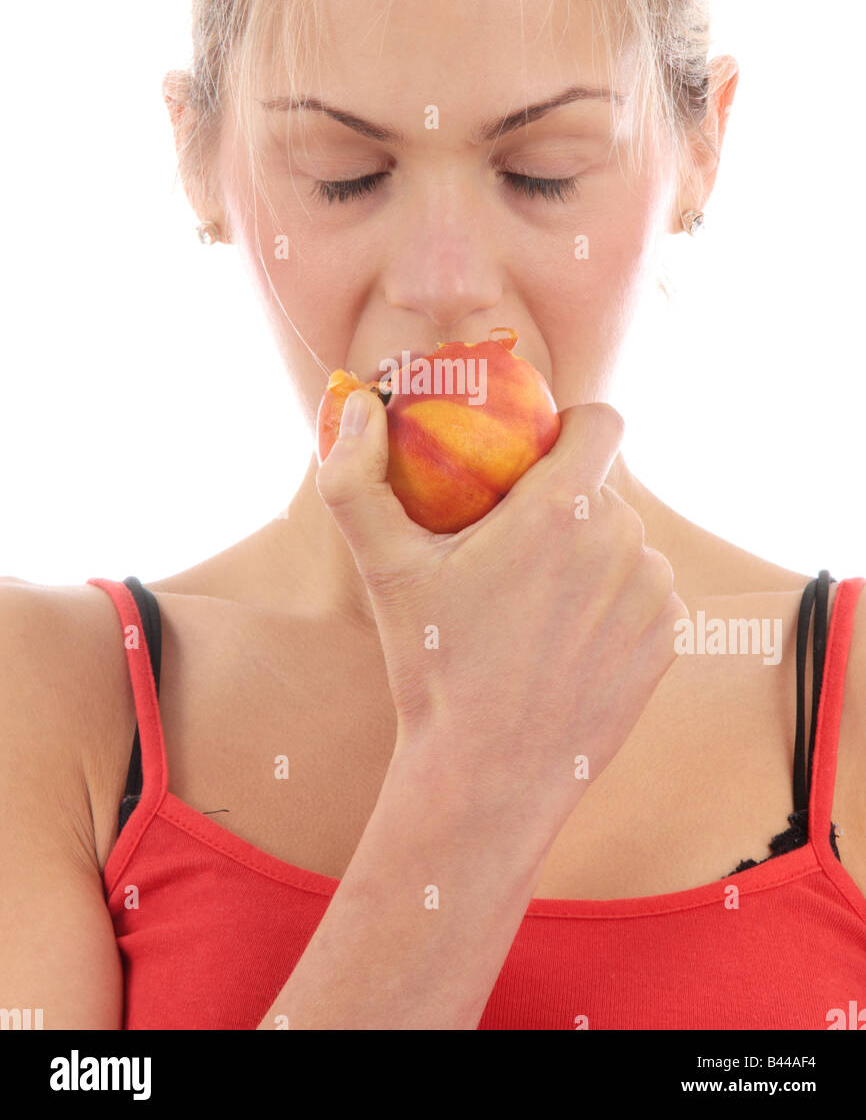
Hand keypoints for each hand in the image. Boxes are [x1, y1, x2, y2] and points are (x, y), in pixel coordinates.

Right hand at [316, 388, 686, 836]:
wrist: (488, 776)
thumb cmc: (432, 665)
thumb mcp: (384, 568)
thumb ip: (356, 477)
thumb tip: (353, 403)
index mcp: (564, 508)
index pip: (603, 421)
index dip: (572, 427)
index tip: (535, 455)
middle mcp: (624, 541)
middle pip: (602, 488)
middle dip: (562, 503)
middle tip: (508, 546)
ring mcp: (653, 593)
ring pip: (625, 541)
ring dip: (589, 553)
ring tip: (533, 603)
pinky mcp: (668, 638)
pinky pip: (644, 592)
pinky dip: (611, 601)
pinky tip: (564, 640)